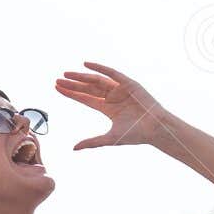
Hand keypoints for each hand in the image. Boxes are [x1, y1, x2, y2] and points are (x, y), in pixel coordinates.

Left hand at [54, 62, 171, 149]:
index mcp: (108, 108)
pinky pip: (111, 73)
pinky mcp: (128, 83)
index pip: (85, 98)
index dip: (71, 93)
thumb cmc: (136, 135)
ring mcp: (120, 89)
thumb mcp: (110, 138)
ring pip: (96, 80)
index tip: (57, 88)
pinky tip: (86, 64)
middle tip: (58, 80)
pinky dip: (99, 68)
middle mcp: (112, 97)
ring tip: (67, 74)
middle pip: (88, 88)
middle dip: (73, 84)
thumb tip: (74, 148)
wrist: (155, 129)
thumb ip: (92, 142)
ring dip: (82, 76)